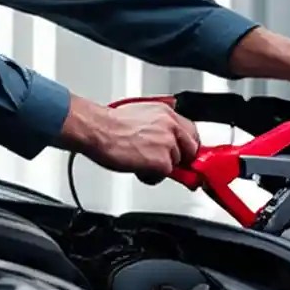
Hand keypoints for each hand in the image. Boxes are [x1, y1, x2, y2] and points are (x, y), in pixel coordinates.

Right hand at [58, 96, 200, 183]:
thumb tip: (161, 138)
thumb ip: (156, 126)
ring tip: (141, 162)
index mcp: (165, 113)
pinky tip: (138, 168)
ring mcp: (168, 144)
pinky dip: (151, 177)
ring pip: (175, 164)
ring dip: (160, 167)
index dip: (186, 145)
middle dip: (180, 158)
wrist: (98, 130)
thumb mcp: (140, 115)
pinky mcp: (162, 162)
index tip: (183, 152)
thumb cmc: (109, 124)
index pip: (191, 131)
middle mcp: (170, 126)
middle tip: (164, 162)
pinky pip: (164, 176)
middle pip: (191, 149)